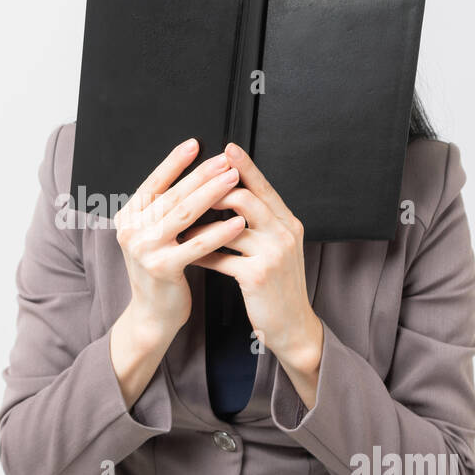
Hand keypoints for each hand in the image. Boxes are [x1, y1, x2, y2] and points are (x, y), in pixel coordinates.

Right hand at [114, 138, 248, 342]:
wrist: (153, 313)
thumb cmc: (161, 271)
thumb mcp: (154, 235)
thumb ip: (164, 209)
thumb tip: (193, 173)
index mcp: (128, 217)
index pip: (153, 182)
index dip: (175, 162)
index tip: (196, 144)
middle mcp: (131, 230)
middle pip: (172, 195)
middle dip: (201, 175)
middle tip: (225, 160)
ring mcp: (144, 249)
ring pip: (184, 215)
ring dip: (212, 194)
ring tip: (234, 180)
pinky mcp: (162, 268)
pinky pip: (197, 244)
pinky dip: (219, 232)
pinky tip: (238, 222)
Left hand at [184, 142, 322, 384]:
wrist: (293, 325)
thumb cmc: (279, 286)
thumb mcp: (277, 249)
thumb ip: (261, 224)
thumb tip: (229, 198)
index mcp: (288, 223)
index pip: (264, 187)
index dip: (245, 167)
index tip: (227, 149)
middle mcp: (284, 233)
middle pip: (246, 198)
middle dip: (214, 191)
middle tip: (189, 191)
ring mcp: (273, 254)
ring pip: (230, 226)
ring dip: (201, 225)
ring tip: (181, 224)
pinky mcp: (258, 276)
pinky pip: (221, 257)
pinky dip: (202, 254)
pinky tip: (188, 254)